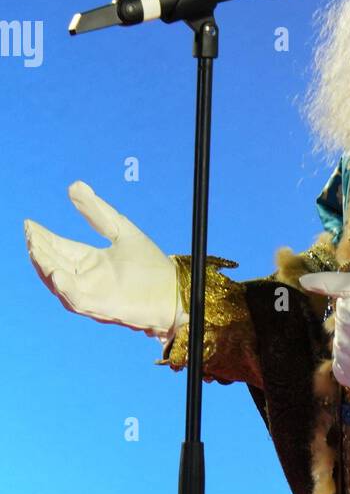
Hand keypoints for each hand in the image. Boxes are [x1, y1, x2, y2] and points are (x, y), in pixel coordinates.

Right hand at [23, 180, 183, 339]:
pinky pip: (77, 299)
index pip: (60, 248)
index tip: (29, 223)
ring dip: (45, 266)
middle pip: (55, 263)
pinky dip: (66, 288)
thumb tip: (73, 185)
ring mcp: (92, 294)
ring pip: (59, 282)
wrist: (176, 290)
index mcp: (91, 261)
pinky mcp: (102, 308)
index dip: (43, 237)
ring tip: (35, 247)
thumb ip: (97, 211)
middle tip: (30, 232)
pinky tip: (57, 273)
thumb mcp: (121, 230)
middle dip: (39, 248)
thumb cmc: (151, 265)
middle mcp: (87, 279)